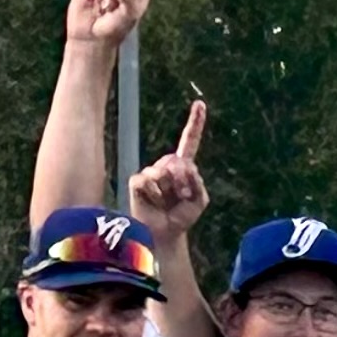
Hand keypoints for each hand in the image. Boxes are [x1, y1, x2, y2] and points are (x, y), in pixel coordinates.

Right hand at [129, 100, 207, 240]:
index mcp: (184, 166)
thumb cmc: (182, 216)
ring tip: (166, 201)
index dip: (194, 123)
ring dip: (170, 189)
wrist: (165, 232)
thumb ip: (197, 182)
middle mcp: (166, 164)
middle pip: (177, 160)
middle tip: (181, 196)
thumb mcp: (199, 200)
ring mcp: (150, 171)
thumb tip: (185, 166)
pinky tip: (154, 202)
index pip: (189, 141)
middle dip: (183, 180)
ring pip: (162, 171)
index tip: (200, 103)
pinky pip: (147, 181)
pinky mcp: (137, 180)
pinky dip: (154, 194)